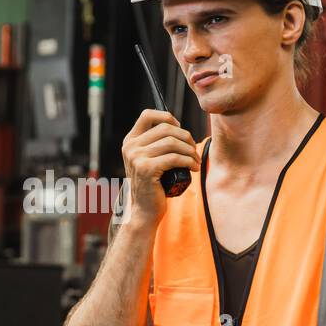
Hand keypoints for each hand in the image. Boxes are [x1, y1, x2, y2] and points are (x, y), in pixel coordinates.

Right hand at [119, 109, 199, 228]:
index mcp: (130, 141)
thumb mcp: (149, 159)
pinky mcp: (146, 169)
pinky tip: (193, 167)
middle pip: (165, 128)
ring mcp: (136, 157)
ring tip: (195, 160)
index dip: (167, 118)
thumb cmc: (153, 184)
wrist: (144, 210)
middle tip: (194, 149)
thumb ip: (156, 143)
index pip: (148, 115)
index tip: (179, 130)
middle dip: (185, 137)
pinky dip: (188, 161)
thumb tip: (178, 126)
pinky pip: (174, 158)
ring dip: (190, 150)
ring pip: (172, 142)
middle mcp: (130, 147)